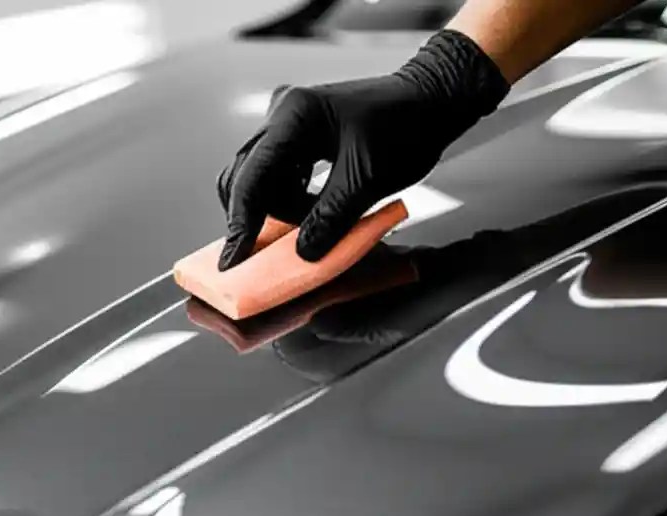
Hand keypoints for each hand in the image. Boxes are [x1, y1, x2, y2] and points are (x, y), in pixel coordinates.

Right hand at [217, 29, 507, 269]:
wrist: (433, 102)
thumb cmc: (407, 128)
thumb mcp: (369, 179)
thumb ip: (331, 217)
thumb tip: (302, 254)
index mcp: (293, 117)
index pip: (252, 177)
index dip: (241, 223)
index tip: (233, 261)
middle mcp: (281, 115)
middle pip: (245, 178)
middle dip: (261, 217)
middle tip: (281, 247)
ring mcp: (286, 122)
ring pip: (261, 180)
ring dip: (283, 210)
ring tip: (319, 220)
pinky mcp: (297, 134)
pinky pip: (278, 173)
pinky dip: (291, 198)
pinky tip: (316, 207)